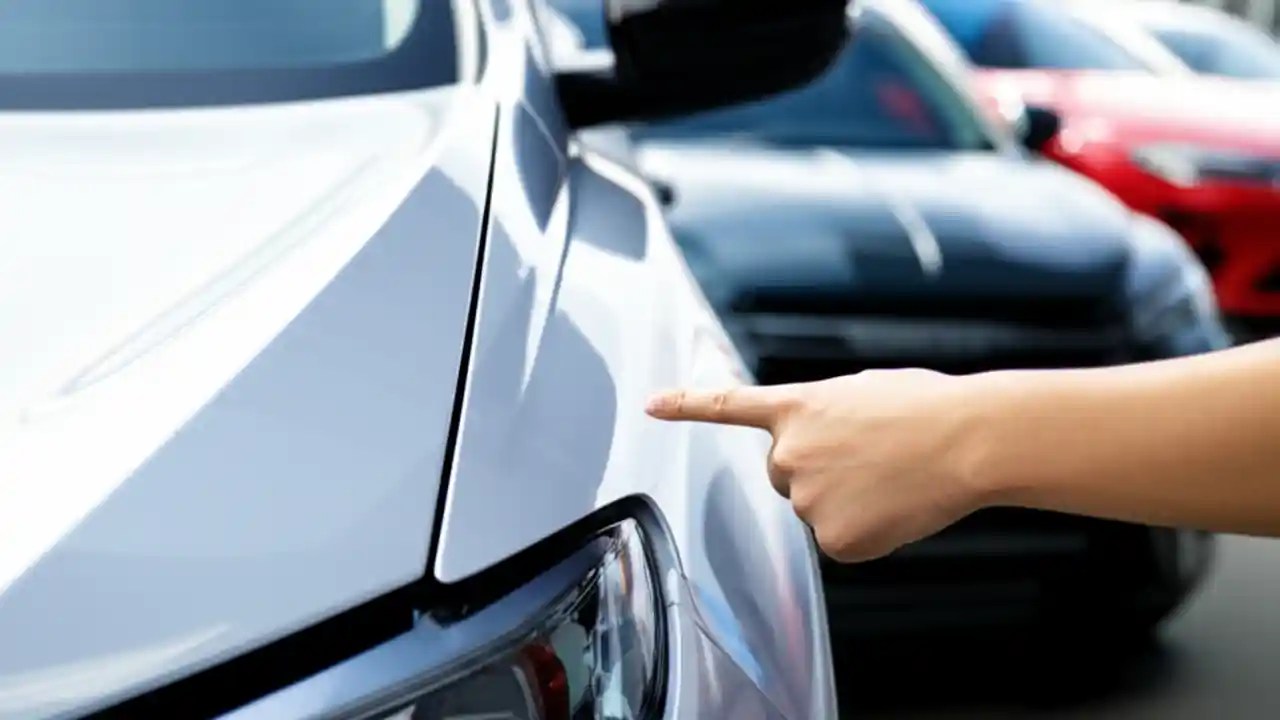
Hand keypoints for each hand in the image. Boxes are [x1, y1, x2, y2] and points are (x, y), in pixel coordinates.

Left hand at [646, 370, 995, 562]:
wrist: (966, 439)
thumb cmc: (927, 408)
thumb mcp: (863, 392)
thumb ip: (827, 415)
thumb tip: (827, 444)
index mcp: (797, 408)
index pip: (727, 406)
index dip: (686, 405)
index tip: (651, 405)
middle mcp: (788, 453)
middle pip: (785, 475)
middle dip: (817, 470)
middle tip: (867, 458)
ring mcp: (806, 499)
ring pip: (815, 508)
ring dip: (845, 499)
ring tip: (891, 477)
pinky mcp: (833, 539)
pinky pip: (840, 540)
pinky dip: (866, 530)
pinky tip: (895, 507)